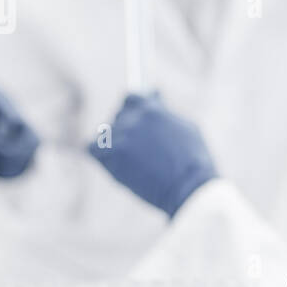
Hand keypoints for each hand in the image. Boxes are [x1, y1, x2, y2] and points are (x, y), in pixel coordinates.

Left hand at [88, 93, 216, 217]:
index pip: (132, 98)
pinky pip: (92, 149)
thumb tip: (155, 98)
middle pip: (119, 115)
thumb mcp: (187, 127)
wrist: (189, 188)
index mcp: (152, 109)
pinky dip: (99, 153)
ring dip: (115, 141)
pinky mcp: (112, 158)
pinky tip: (113, 161)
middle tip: (137, 141)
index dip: (134, 105)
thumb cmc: (194, 161)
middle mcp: (133, 119)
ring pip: (107, 132)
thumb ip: (166, 113)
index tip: (137, 110)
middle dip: (128, 125)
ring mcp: (120, 138)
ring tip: (131, 157)